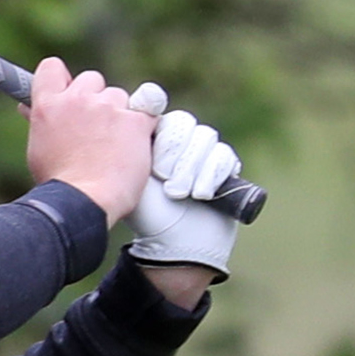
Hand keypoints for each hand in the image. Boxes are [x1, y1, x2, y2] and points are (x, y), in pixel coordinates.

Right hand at [22, 57, 156, 222]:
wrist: (85, 202)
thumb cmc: (59, 183)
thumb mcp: (38, 149)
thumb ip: (40, 122)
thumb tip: (27, 107)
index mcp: (49, 104)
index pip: (52, 67)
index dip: (63, 78)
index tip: (68, 91)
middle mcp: (78, 99)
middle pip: (92, 79)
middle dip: (95, 98)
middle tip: (95, 126)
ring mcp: (108, 108)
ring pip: (119, 96)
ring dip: (119, 113)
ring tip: (114, 144)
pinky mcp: (135, 121)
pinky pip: (147, 112)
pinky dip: (143, 126)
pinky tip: (136, 144)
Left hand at [126, 109, 241, 278]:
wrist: (173, 243)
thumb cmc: (146, 212)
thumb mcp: (130, 176)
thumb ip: (129, 144)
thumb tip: (132, 111)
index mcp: (152, 139)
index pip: (162, 117)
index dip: (163, 138)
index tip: (157, 167)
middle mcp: (178, 141)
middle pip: (184, 123)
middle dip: (177, 154)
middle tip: (166, 182)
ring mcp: (203, 152)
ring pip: (205, 136)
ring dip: (192, 167)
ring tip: (179, 194)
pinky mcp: (225, 166)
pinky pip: (225, 155)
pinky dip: (213, 174)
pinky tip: (201, 195)